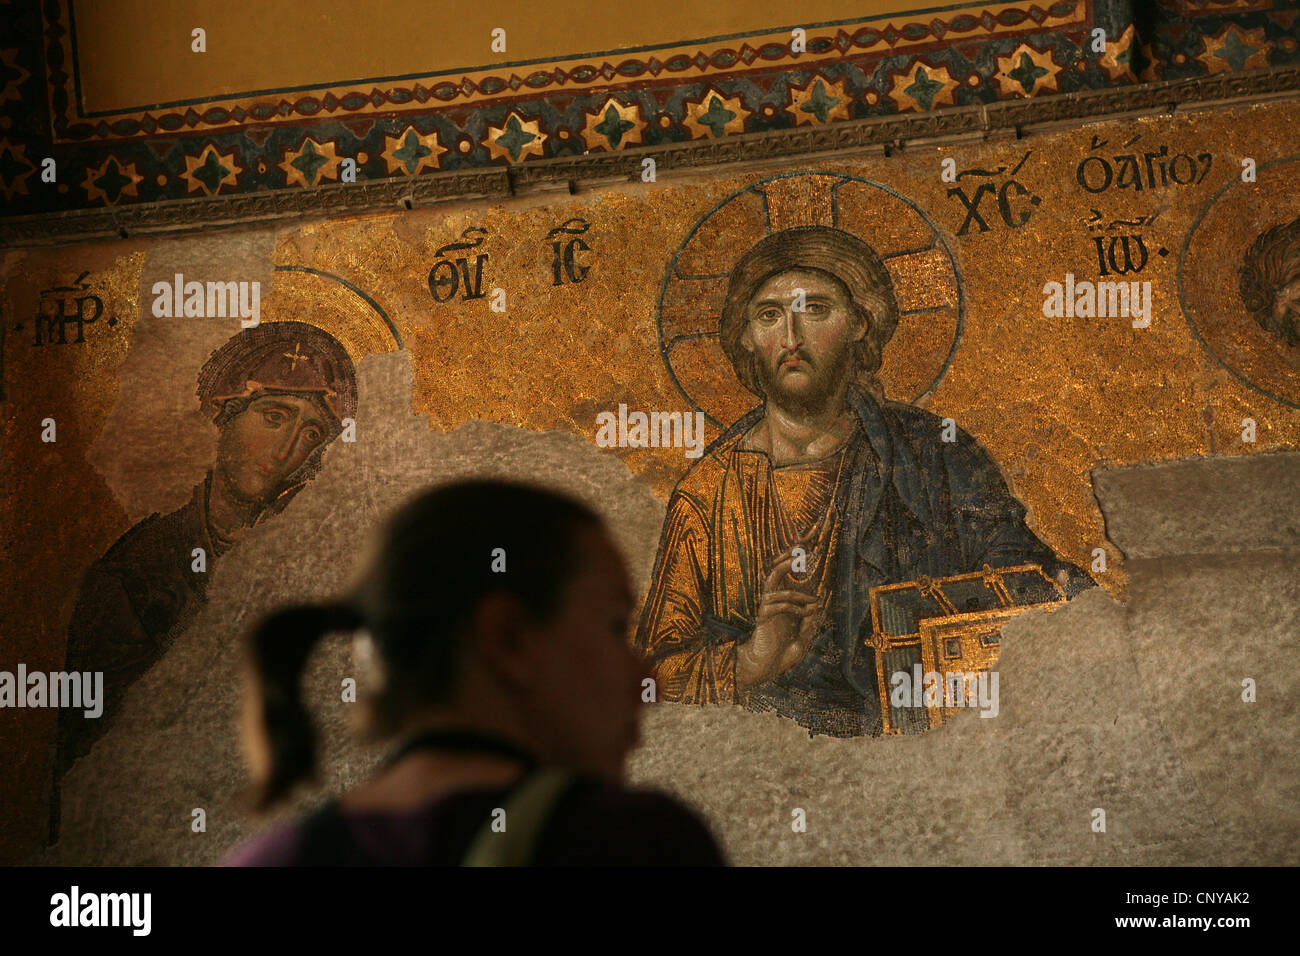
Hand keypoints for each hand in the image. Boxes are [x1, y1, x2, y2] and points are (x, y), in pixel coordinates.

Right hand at [735, 543, 820, 690]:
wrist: (766, 670)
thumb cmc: (782, 656)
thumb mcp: (803, 637)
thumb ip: (810, 622)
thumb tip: (819, 605)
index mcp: (781, 605)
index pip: (784, 579)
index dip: (791, 564)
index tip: (804, 552)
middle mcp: (772, 603)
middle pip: (773, 573)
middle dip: (784, 560)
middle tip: (798, 550)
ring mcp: (766, 609)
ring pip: (776, 588)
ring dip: (799, 594)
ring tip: (814, 601)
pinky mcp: (763, 617)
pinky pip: (778, 604)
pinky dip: (795, 607)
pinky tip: (807, 614)